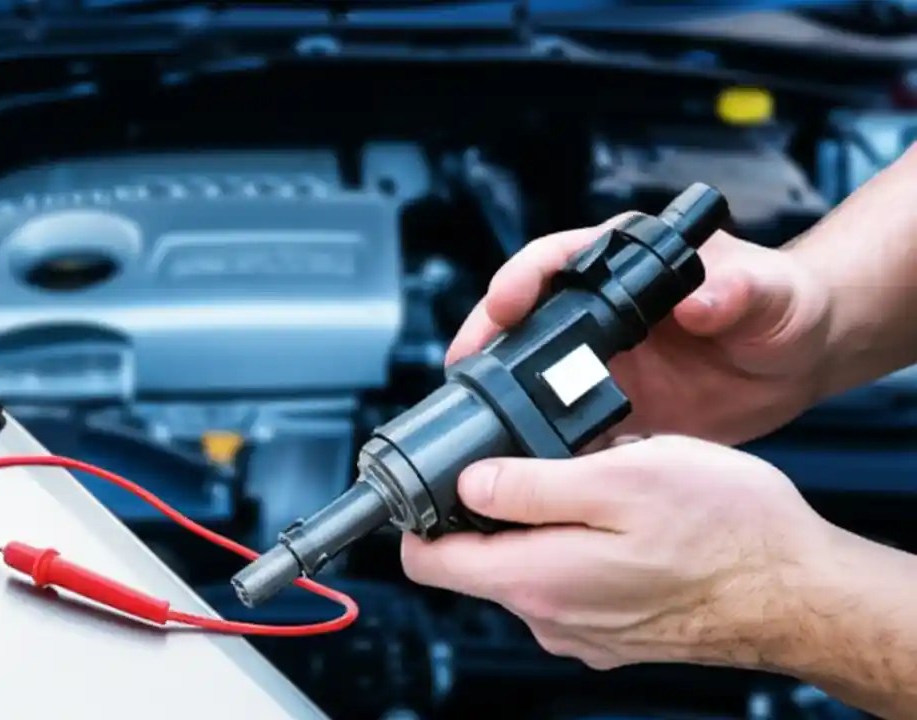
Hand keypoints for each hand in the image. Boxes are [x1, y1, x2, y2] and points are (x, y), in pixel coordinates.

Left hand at [401, 435, 831, 669]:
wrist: (803, 593)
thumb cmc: (730, 536)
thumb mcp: (623, 476)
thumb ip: (531, 483)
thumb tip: (469, 481)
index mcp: (537, 579)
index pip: (427, 561)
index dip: (419, 514)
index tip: (430, 479)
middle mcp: (550, 617)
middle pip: (477, 558)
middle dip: (494, 506)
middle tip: (540, 460)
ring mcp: (583, 630)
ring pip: (526, 564)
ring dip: (546, 520)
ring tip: (599, 485)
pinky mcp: (614, 630)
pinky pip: (570, 579)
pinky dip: (582, 543)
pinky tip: (626, 519)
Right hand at [448, 219, 833, 445]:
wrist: (798, 359)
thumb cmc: (783, 302)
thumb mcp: (767, 290)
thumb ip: (739, 289)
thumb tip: (703, 300)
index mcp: (625, 264)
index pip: (556, 259)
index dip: (521, 278)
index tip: (504, 302)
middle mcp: (600, 311)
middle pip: (523, 316)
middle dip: (485, 338)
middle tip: (464, 366)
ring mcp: (598, 360)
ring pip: (531, 371)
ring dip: (501, 392)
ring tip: (474, 416)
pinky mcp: (607, 404)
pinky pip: (562, 421)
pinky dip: (540, 438)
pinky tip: (525, 457)